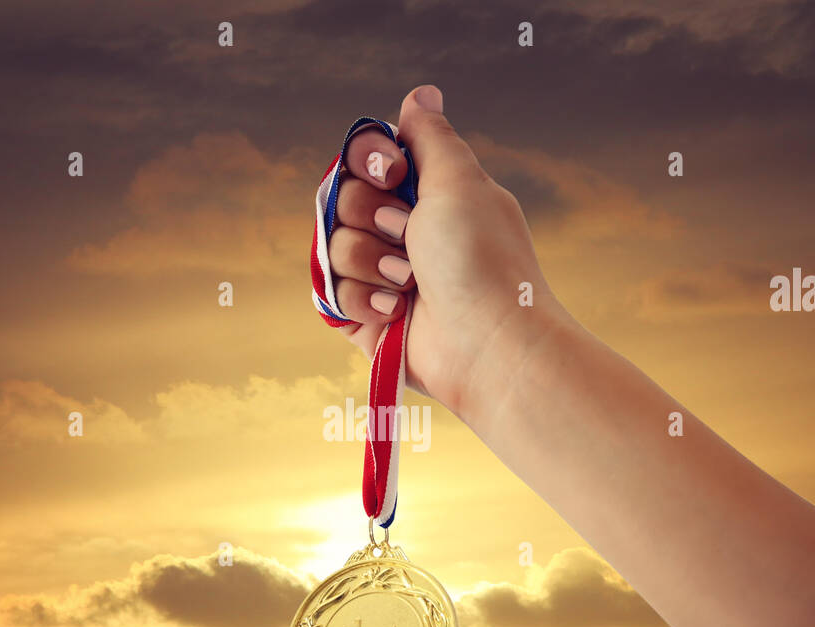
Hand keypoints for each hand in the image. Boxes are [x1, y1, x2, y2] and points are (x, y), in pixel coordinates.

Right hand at [324, 85, 567, 415]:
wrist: (485, 344)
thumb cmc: (481, 260)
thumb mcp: (460, 180)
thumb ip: (431, 136)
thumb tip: (422, 94)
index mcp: (426, 193)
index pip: (367, 156)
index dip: (370, 160)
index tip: (396, 173)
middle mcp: (401, 229)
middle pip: (342, 196)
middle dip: (372, 216)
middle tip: (409, 236)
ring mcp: (380, 273)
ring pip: (332, 244)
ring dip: (369, 260)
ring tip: (407, 283)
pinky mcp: (363, 316)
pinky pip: (329, 291)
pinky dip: (362, 299)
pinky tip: (396, 313)